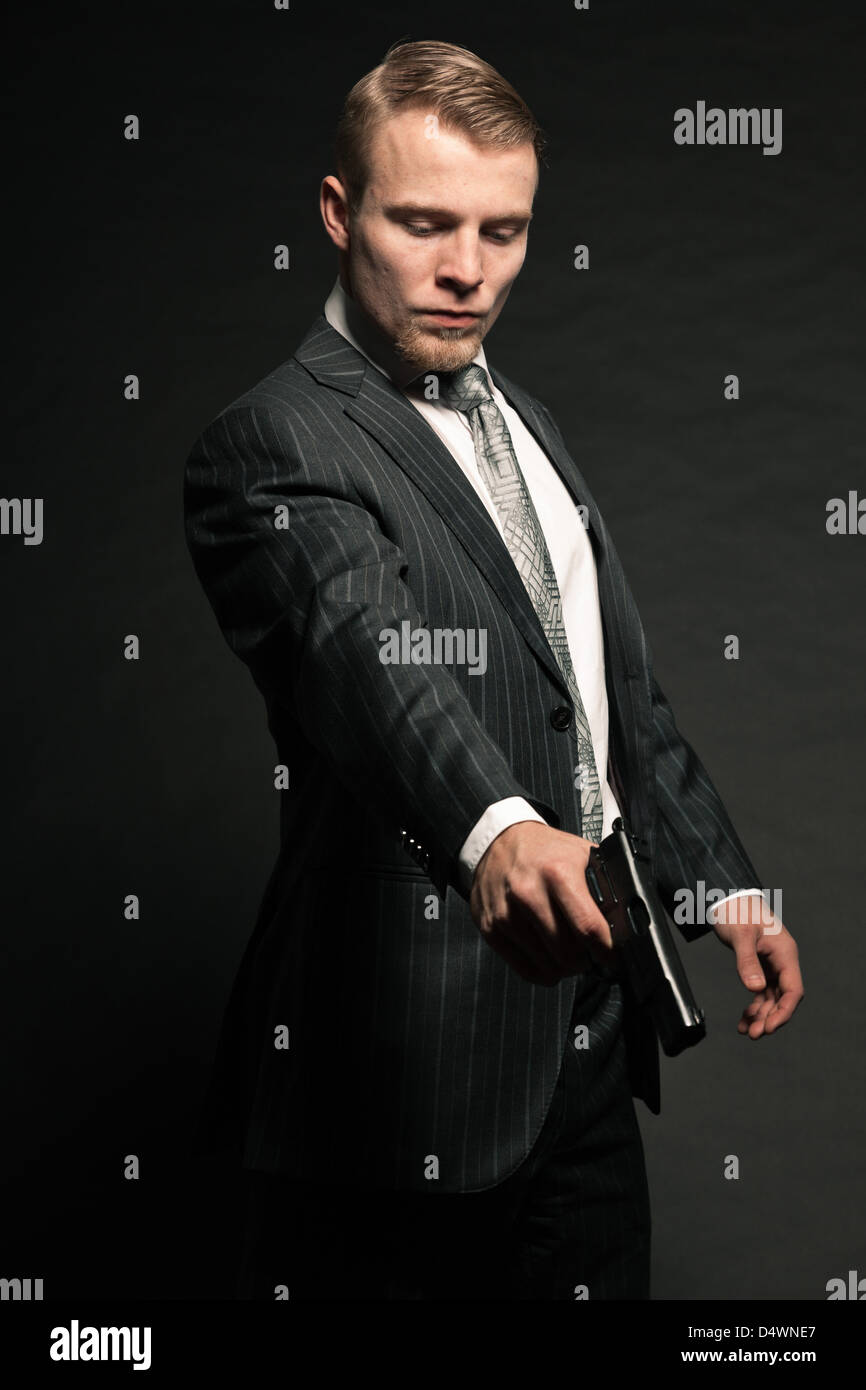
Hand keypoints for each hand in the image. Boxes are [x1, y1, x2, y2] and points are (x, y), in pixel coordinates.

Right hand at [469, 821, 613, 985]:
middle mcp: (528, 893)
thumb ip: (604, 883)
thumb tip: (624, 920)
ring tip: (568, 954)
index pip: (587, 927)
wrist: (500, 840)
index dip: (605, 950)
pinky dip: (542, 972)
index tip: (611, 957)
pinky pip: (524, 968)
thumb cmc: (545, 850)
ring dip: (564, 967)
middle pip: (567, 952)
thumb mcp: (581, 854)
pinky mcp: (490, 927)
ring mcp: (506, 912)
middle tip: (589, 954)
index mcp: (557, 873)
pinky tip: (548, 960)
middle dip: (585, 960)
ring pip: (547, 964)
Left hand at [710, 897, 803, 1036]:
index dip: (783, 1011)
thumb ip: (747, 962)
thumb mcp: (741, 935)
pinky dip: (753, 1005)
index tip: (768, 1027)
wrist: (726, 897)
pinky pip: (761, 991)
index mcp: (785, 953)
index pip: (793, 990)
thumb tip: (755, 988)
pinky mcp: (760, 965)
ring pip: (771, 998)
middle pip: (783, 998)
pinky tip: (743, 1018)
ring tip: (745, 1030)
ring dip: (760, 1015)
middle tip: (753, 1034)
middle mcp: (782, 960)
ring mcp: (771, 964)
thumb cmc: (737, 910)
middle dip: (769, 1018)